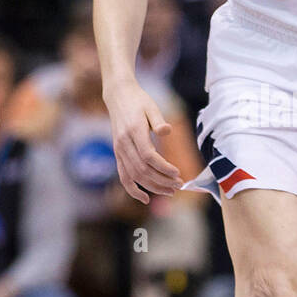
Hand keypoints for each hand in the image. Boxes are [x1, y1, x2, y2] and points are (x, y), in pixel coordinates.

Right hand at [104, 80, 182, 203]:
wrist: (118, 97)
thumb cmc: (139, 101)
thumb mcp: (151, 106)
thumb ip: (158, 120)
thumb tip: (167, 131)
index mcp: (134, 131)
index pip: (148, 156)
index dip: (163, 168)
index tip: (178, 173)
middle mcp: (124, 143)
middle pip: (142, 170)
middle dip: (162, 181)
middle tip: (179, 185)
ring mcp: (119, 150)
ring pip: (134, 176)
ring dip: (152, 187)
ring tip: (170, 191)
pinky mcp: (118, 154)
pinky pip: (123, 176)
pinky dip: (133, 190)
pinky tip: (145, 199)